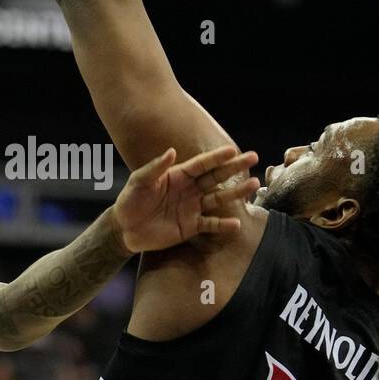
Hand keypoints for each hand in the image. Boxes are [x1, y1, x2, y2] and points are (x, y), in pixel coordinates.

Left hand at [112, 145, 259, 254]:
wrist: (125, 229)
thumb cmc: (130, 200)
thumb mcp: (139, 181)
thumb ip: (155, 167)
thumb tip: (172, 151)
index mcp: (178, 176)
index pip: (201, 164)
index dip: (216, 157)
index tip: (232, 150)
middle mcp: (189, 190)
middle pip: (216, 177)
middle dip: (234, 168)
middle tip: (253, 158)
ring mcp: (192, 208)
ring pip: (218, 198)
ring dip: (235, 193)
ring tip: (254, 185)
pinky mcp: (191, 226)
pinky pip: (210, 224)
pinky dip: (223, 225)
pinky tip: (237, 224)